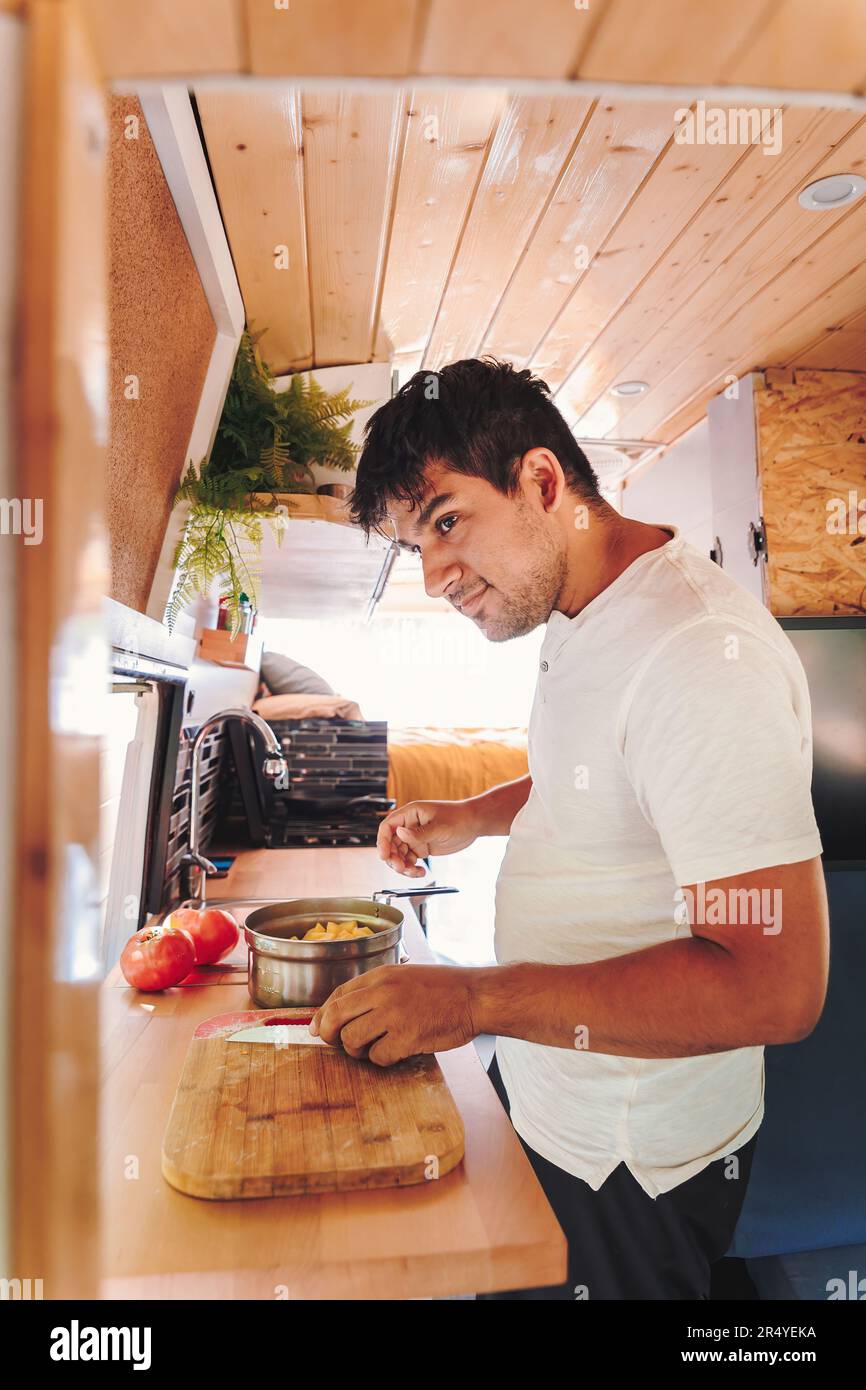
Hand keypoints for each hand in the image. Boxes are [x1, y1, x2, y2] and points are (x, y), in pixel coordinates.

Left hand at [310, 963, 480, 1065]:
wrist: (474, 996)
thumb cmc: (443, 989)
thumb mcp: (405, 976)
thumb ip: (377, 990)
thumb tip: (345, 1012)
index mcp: (381, 976)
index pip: (338, 995)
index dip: (322, 1014)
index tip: (316, 1027)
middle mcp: (383, 992)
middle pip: (336, 1017)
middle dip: (328, 1034)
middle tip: (332, 1043)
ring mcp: (394, 1015)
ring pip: (352, 1039)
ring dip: (357, 1050)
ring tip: (372, 1047)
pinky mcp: (406, 1037)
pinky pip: (378, 1056)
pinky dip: (382, 1059)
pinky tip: (396, 1052)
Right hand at [377, 799, 479, 877]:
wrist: (473, 824)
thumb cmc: (459, 818)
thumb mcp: (439, 827)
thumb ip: (419, 833)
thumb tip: (399, 833)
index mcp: (410, 813)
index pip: (388, 826)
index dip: (382, 841)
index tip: (384, 856)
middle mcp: (409, 825)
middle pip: (391, 843)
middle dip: (393, 858)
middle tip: (402, 868)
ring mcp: (415, 837)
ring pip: (399, 854)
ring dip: (402, 866)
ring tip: (414, 872)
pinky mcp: (421, 847)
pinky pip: (409, 860)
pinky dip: (411, 868)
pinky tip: (420, 872)